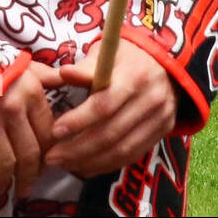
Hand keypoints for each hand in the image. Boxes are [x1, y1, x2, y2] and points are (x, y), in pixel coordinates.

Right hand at [0, 63, 61, 200]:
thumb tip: (65, 79)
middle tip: (24, 188)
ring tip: (1, 189)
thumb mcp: (20, 63)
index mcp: (31, 93)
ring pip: (5, 164)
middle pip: (29, 155)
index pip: (47, 134)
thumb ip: (44, 75)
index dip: (46, 154)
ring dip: (4, 182)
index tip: (41, 165)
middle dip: (28, 177)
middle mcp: (14, 110)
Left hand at [44, 44, 176, 179]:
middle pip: (111, 133)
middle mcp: (151, 99)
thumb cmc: (128, 56)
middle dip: (78, 149)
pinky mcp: (163, 131)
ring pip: (122, 150)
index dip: (79, 121)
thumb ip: (87, 68)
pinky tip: (86, 166)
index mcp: (135, 75)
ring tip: (65, 163)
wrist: (166, 61)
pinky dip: (107, 164)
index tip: (55, 131)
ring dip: (90, 161)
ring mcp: (161, 118)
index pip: (104, 105)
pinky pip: (133, 155)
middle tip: (52, 156)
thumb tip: (64, 74)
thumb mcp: (108, 52)